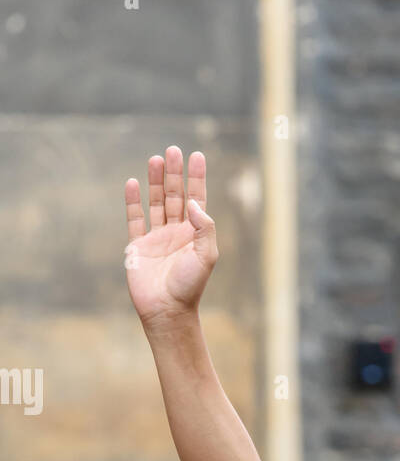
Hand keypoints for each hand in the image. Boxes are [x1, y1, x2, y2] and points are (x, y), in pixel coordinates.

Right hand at [124, 147, 217, 333]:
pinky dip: (133, 201)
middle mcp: (176, 233)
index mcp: (195, 234)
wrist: (166, 310)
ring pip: (156, 202)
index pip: (197, 199)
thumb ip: (203, 226)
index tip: (197, 155)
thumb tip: (192, 201)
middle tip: (172, 150)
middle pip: (176, 195)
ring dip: (156, 181)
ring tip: (155, 158)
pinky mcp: (138, 246)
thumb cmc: (190, 285)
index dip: (197, 177)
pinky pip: (135, 218)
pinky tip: (132, 182)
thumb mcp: (207, 255)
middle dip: (174, 173)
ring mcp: (156, 238)